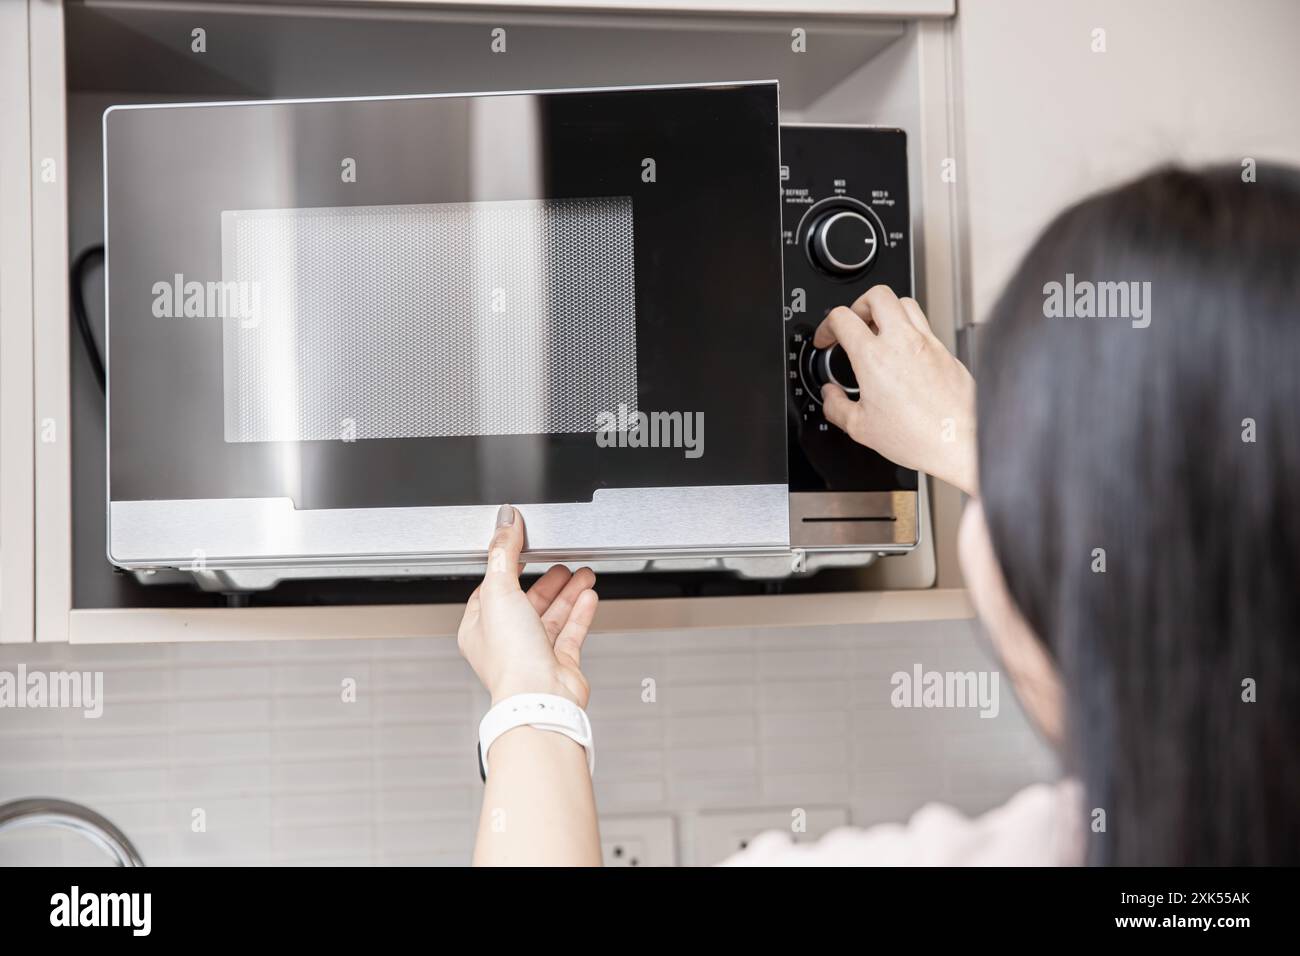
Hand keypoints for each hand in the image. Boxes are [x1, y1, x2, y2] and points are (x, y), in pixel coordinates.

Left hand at [457, 505, 598, 707]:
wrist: (540, 698)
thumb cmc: (512, 658)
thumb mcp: (500, 591)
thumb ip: (504, 552)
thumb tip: (505, 520)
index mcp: (479, 628)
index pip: (493, 589)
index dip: (509, 568)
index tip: (524, 548)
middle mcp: (505, 642)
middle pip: (527, 601)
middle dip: (547, 579)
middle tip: (562, 561)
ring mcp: (533, 654)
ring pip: (551, 615)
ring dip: (568, 592)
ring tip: (583, 573)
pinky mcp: (559, 664)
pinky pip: (571, 632)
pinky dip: (580, 612)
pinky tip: (589, 596)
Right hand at [814, 285, 977, 495]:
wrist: (957, 442)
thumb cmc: (917, 436)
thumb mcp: (860, 428)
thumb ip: (836, 406)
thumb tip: (830, 396)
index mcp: (874, 357)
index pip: (842, 317)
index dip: (827, 326)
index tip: (827, 339)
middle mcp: (902, 342)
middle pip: (877, 294)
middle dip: (859, 305)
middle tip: (854, 324)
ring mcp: (927, 343)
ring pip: (905, 303)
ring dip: (887, 311)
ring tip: (879, 332)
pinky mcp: (945, 352)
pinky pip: (925, 326)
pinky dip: (910, 331)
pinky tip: (904, 354)